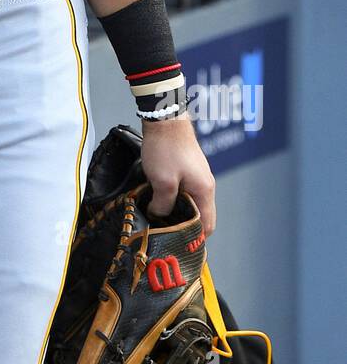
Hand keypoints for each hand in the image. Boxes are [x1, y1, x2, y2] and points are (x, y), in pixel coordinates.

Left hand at [140, 114, 215, 236]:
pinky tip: (156, 199)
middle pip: (199, 215)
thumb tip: (160, 216)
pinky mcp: (186, 168)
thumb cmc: (166, 148)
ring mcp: (196, 175)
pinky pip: (182, 190)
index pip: (208, 225)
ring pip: (189, 202)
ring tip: (157, 218)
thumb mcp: (162, 181)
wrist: (164, 117)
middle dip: (183, 225)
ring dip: (175, 210)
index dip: (195, 238)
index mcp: (204, 190)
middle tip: (163, 233)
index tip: (177, 245)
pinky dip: (172, 197)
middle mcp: (205, 184)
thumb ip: (163, 204)